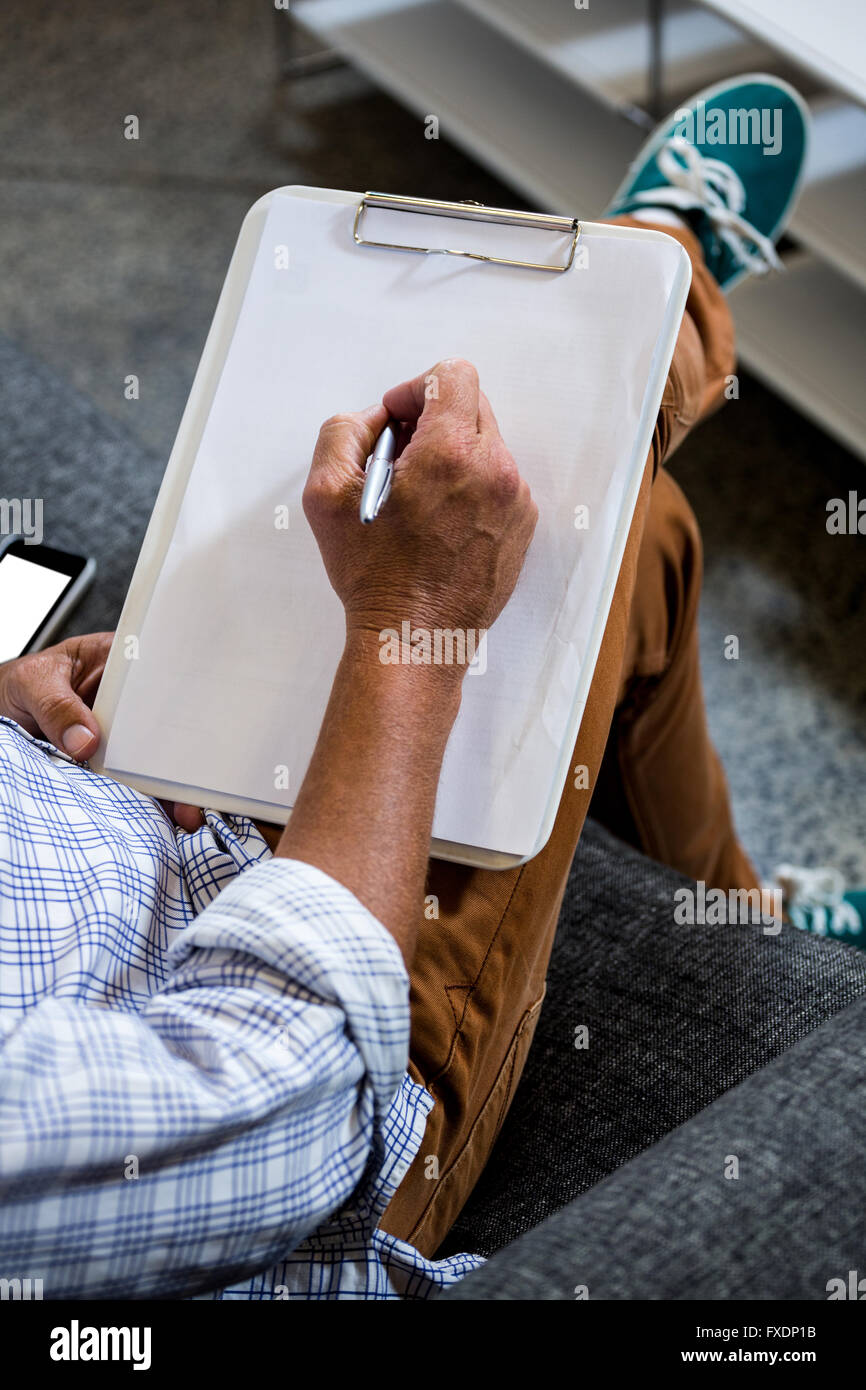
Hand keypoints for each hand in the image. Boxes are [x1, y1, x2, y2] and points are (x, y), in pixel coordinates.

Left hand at [0, 632, 211, 830]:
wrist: (2, 713)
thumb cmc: (21, 685)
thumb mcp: (32, 683)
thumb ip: (57, 706)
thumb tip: (85, 740)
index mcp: (122, 663)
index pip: (162, 677)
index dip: (182, 702)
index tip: (187, 731)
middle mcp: (132, 700)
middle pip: (168, 726)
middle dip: (183, 757)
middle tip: (192, 784)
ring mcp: (126, 734)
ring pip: (156, 759)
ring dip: (170, 786)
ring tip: (186, 812)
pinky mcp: (115, 763)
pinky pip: (135, 781)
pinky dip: (148, 800)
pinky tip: (164, 816)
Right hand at [302, 358, 537, 648]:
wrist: (416, 639)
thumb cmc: (373, 576)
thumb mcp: (326, 494)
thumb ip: (344, 431)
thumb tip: (377, 419)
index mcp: (451, 452)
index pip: (452, 374)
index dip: (415, 389)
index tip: (397, 423)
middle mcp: (495, 469)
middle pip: (472, 405)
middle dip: (432, 421)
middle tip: (401, 463)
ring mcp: (516, 499)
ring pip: (486, 444)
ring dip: (452, 456)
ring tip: (419, 501)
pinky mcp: (523, 526)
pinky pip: (499, 481)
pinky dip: (471, 487)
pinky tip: (441, 523)